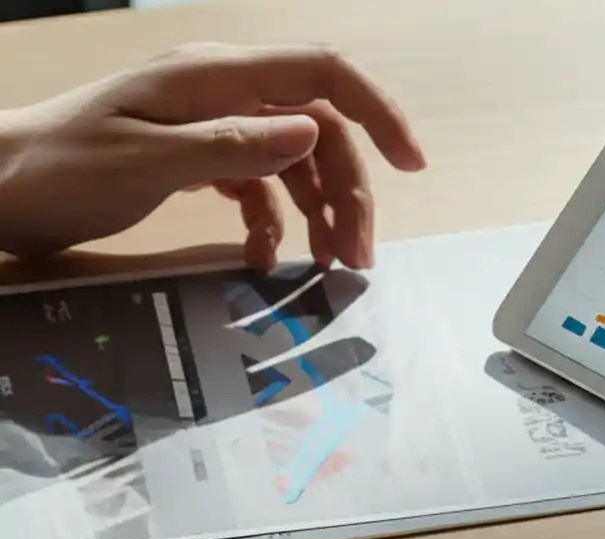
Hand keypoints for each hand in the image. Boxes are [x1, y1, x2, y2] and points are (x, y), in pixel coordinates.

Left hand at [0, 42, 426, 268]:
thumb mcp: (146, 161)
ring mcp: (213, 124)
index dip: (378, 111)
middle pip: (319, 130)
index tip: (410, 163)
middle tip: (358, 256)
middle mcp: (224, 92)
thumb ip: (232, 146)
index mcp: (216, 76)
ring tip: (330, 266)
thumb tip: (313, 134)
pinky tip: (264, 259)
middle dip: (349, 192)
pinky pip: (259, 184)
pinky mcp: (200, 155)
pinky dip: (272, 222)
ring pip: (296, 162)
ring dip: (320, 213)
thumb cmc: (61, 170)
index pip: (322, 74)